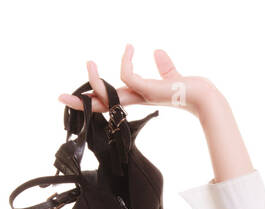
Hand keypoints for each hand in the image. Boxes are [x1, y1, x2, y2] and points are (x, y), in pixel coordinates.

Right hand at [58, 48, 216, 117]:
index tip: (76, 97)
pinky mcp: (147, 90)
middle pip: (102, 104)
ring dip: (96, 78)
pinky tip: (130, 48)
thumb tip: (157, 52)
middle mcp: (137, 99)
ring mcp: (141, 95)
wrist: (204, 96)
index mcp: (139, 97)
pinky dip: (125, 61)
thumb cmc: (191, 89)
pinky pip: (126, 75)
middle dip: (81, 103)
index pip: (111, 100)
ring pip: (108, 92)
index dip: (94, 99)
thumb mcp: (171, 75)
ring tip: (89, 63)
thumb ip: (163, 66)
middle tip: (60, 97)